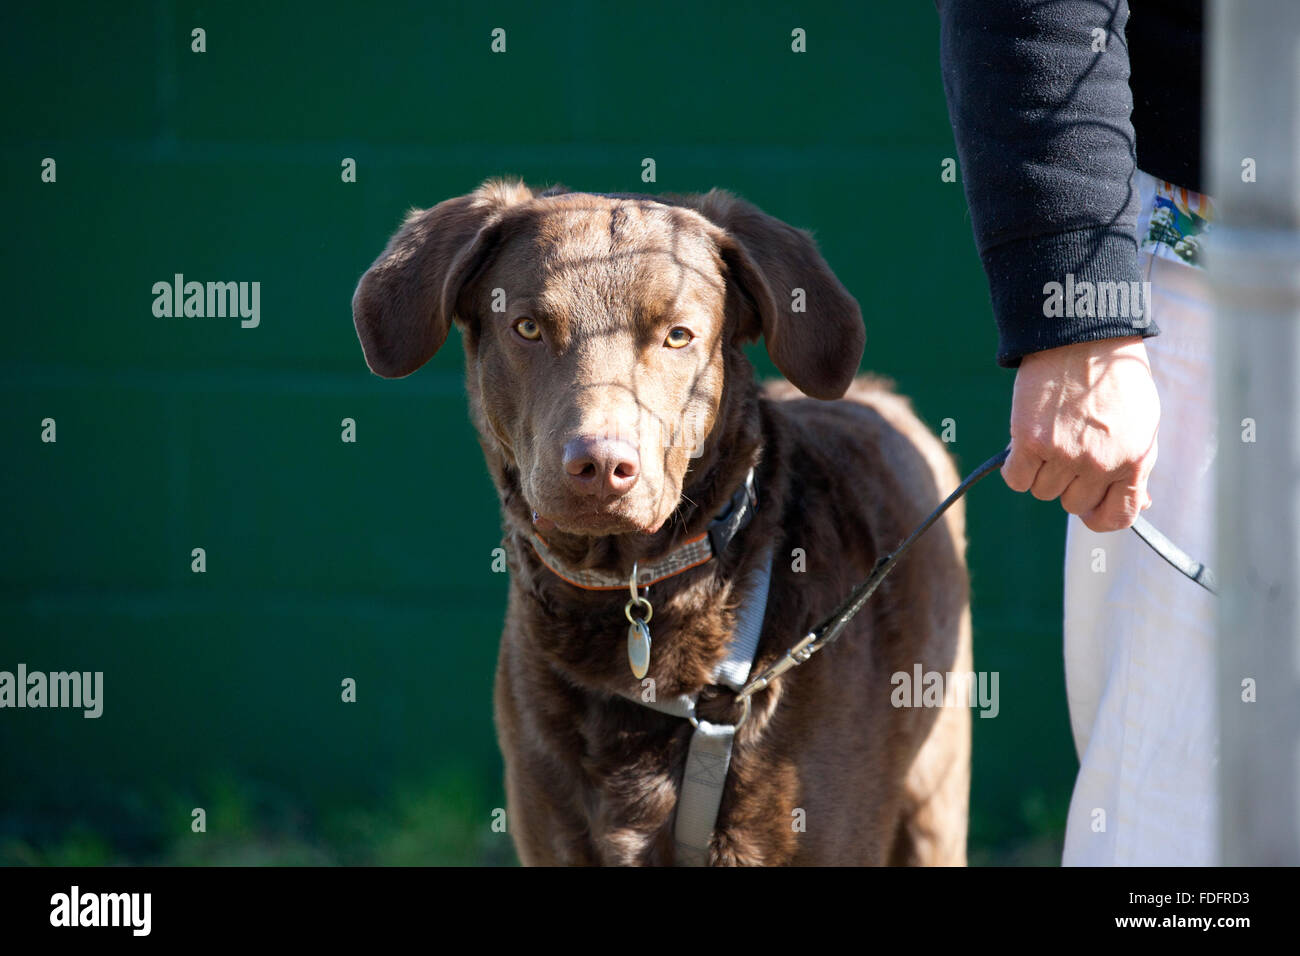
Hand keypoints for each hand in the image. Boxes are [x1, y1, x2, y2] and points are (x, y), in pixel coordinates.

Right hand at [1003, 337, 1158, 531]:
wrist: (1083, 337)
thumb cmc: (1115, 380)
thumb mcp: (1143, 425)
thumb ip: (1136, 467)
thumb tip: (1137, 503)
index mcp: (1134, 461)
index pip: (1117, 517)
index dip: (1099, 514)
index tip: (1089, 504)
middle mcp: (1100, 463)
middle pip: (1072, 504)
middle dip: (1068, 483)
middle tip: (1068, 450)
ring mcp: (1064, 454)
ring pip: (1042, 492)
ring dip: (1041, 471)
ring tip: (1050, 436)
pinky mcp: (1030, 442)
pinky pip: (1016, 479)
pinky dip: (1017, 467)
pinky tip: (1026, 444)